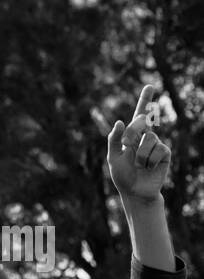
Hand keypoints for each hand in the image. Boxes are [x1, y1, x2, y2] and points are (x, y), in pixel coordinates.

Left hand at [107, 85, 170, 203]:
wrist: (136, 192)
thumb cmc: (123, 176)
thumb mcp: (113, 158)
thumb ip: (114, 140)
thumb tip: (119, 122)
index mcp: (131, 136)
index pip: (139, 115)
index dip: (145, 100)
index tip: (150, 86)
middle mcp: (145, 137)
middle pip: (142, 121)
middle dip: (133, 132)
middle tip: (128, 146)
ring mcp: (156, 144)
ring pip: (149, 138)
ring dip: (140, 155)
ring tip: (139, 166)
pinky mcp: (164, 153)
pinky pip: (158, 150)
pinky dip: (149, 161)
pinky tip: (149, 168)